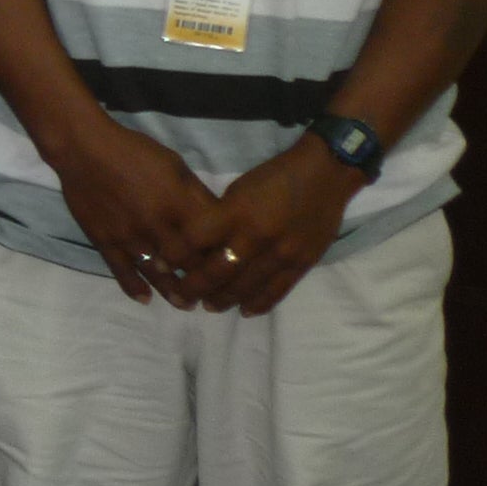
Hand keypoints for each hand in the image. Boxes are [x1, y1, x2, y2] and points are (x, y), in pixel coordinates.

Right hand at [42, 114, 220, 307]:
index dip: (222, 257)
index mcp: (178, 204)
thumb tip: (216, 218)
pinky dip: (134, 287)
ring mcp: (129, 237)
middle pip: (187, 264)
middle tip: (213, 293)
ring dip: (174, 292)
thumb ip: (196, 194)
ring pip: (158, 274)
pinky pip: (122, 271)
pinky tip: (145, 299)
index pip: (209, 241)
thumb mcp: (174, 164)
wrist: (83, 148)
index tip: (231, 269)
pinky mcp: (105, 241)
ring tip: (186, 303)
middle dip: (203, 281)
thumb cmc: (133, 151)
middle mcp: (157, 226)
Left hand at [172, 135, 364, 315]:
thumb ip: (222, 217)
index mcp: (236, 212)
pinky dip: (259, 304)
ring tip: (208, 306)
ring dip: (224, 299)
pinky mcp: (303, 263)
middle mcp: (256, 235)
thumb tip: (202, 244)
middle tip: (181, 296)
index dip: (176, 256)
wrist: (325, 174)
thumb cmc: (275, 177)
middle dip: (195, 287)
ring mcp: (282, 252)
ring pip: (246, 286)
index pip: (197, 241)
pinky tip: (244, 311)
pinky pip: (277, 290)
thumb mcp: (238, 189)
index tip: (160, 265)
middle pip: (218, 270)